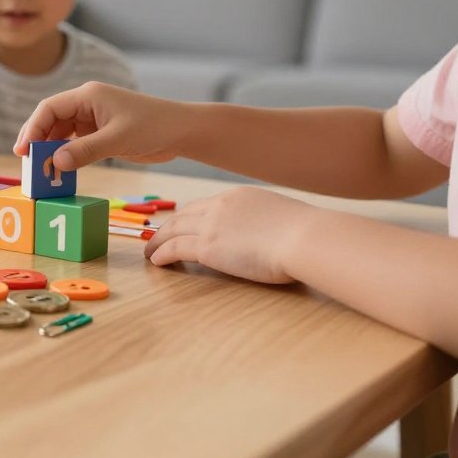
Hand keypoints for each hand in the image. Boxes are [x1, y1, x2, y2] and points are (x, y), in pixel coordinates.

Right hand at [13, 82, 188, 170]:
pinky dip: (65, 155)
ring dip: (50, 149)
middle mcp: (86, 104)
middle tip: (26, 162)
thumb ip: (85, 150)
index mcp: (88, 96)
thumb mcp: (117, 139)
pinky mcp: (99, 133)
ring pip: (60, 133)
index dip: (32, 128)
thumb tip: (55, 162)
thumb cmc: (154, 127)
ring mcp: (92, 119)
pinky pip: (74, 143)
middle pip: (50, 120)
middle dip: (37, 139)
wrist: (181, 131)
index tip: (24, 150)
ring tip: (41, 170)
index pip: (49, 108)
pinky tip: (59, 169)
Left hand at [144, 187, 313, 283]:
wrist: (306, 238)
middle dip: (169, 226)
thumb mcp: (283, 217)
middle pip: (184, 215)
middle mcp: (220, 206)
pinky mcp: (208, 247)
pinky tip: (156, 261)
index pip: (206, 205)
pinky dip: (162, 253)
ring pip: (174, 230)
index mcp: (240, 196)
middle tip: (158, 237)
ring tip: (150, 251)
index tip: (183, 225)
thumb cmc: (307, 234)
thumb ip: (266, 222)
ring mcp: (212, 225)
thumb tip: (269, 234)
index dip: (191, 216)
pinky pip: (175, 249)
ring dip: (158, 241)